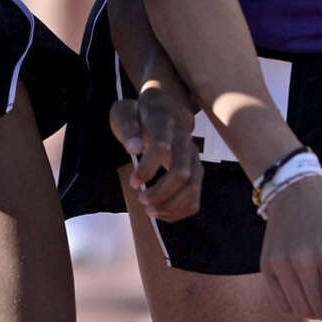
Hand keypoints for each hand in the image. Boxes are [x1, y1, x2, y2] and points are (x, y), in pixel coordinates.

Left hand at [110, 86, 202, 221]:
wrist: (167, 109)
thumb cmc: (141, 115)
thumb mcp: (126, 112)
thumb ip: (128, 127)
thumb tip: (133, 149)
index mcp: (166, 124)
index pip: (162, 147)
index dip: (147, 168)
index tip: (133, 183)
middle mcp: (185, 142)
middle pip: (182, 174)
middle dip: (160, 193)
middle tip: (140, 199)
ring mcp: (194, 158)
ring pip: (193, 189)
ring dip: (171, 206)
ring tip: (149, 209)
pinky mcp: (196, 172)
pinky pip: (195, 199)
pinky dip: (178, 211)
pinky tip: (159, 210)